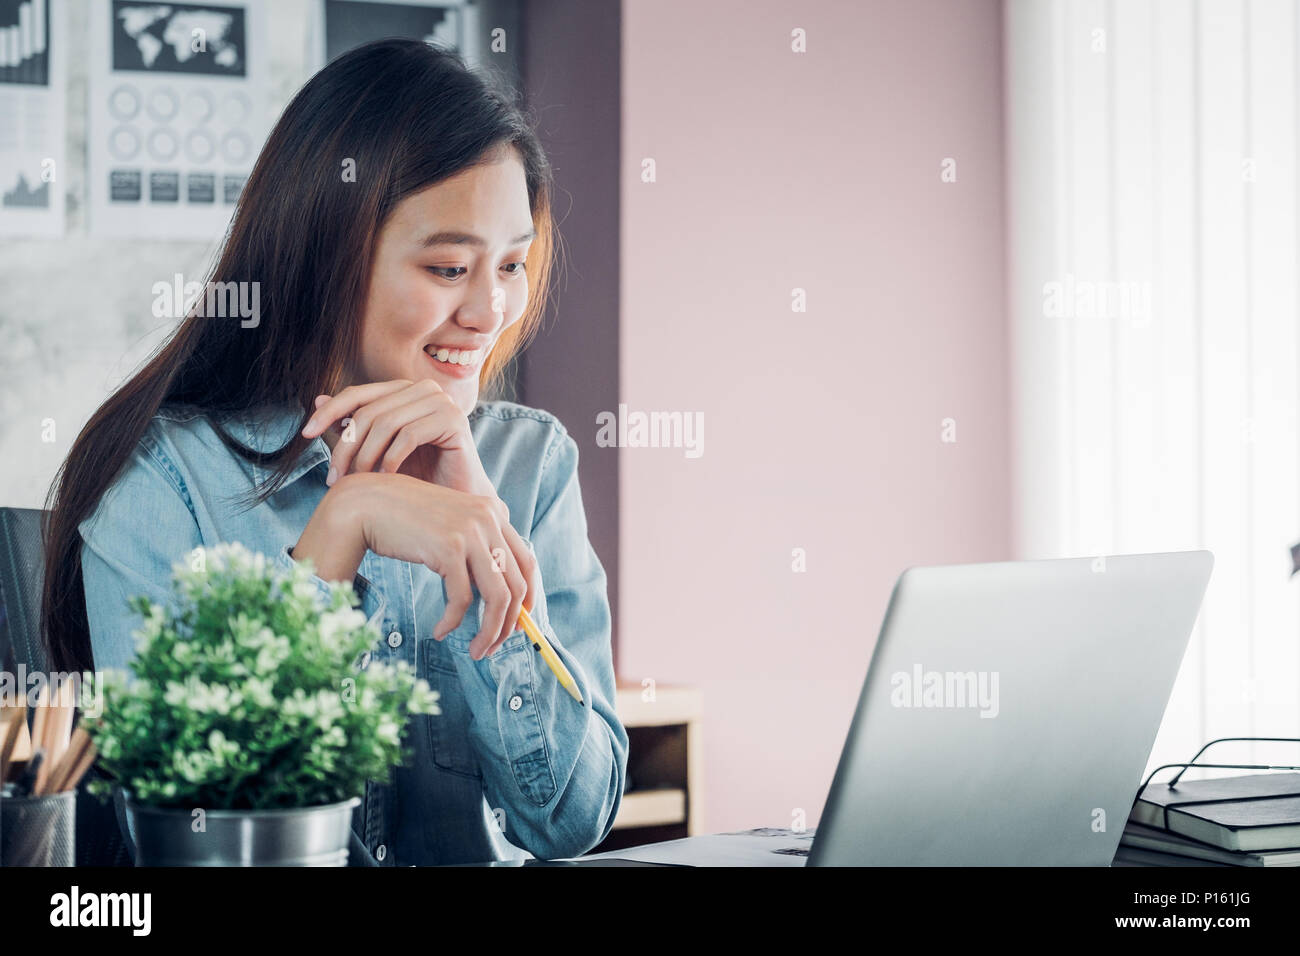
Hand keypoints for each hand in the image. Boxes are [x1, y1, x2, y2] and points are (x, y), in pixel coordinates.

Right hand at [295, 472, 536, 658]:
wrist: (365, 503)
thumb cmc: (404, 520)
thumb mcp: (450, 527)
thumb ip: (476, 547)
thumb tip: (499, 594)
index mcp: (493, 512)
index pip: (527, 562)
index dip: (526, 597)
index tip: (516, 623)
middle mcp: (488, 518)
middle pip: (517, 584)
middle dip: (509, 623)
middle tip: (493, 646)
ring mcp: (470, 532)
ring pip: (497, 597)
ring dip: (489, 631)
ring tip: (476, 650)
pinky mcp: (449, 548)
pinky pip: (461, 599)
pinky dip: (453, 622)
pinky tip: (440, 631)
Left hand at [301, 379, 494, 496]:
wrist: (460, 502)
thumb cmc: (419, 479)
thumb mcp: (377, 452)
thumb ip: (353, 426)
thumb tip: (318, 398)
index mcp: (404, 390)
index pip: (357, 394)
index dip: (329, 411)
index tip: (305, 435)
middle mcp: (424, 389)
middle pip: (368, 410)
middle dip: (345, 446)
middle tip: (333, 478)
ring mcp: (442, 401)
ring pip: (385, 423)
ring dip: (365, 456)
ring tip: (359, 482)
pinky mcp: (454, 420)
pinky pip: (408, 435)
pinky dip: (390, 460)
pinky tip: (386, 479)